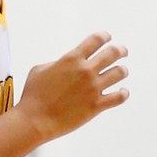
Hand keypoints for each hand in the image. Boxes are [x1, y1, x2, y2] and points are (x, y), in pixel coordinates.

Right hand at [12, 32, 128, 140]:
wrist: (33, 120)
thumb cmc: (33, 95)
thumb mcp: (40, 70)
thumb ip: (59, 62)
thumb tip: (69, 63)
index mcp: (72, 59)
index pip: (96, 39)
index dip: (105, 36)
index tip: (108, 37)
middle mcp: (86, 71)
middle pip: (113, 52)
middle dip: (120, 50)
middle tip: (123, 51)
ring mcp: (93, 88)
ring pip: (120, 72)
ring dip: (122, 70)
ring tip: (121, 71)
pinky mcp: (97, 105)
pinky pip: (120, 96)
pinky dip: (123, 93)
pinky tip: (122, 91)